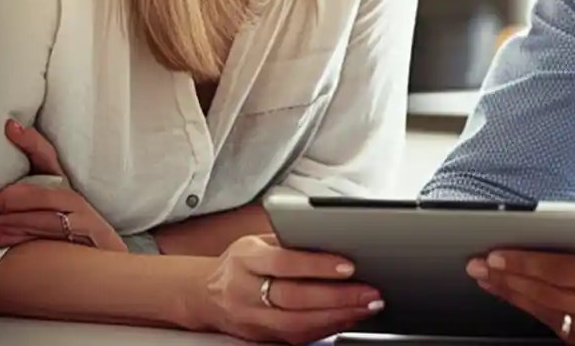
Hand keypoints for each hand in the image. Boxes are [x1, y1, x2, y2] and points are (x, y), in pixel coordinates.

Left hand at [0, 120, 126, 251]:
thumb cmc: (72, 232)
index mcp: (63, 184)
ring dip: (4, 220)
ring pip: (38, 215)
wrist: (106, 260)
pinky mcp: (86, 233)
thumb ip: (25, 195)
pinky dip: (15, 237)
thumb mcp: (51, 209)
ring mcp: (82, 215)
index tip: (8, 126)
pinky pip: (45, 235)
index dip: (30, 141)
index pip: (47, 155)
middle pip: (34, 193)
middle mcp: (73, 197)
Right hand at [186, 234, 384, 343]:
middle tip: (370, 292)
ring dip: (338, 316)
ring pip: (297, 323)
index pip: (284, 263)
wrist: (205, 295)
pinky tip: (348, 318)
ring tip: (367, 306)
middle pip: (294, 298)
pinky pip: (298, 336)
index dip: (317, 265)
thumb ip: (290, 241)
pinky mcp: (262, 337)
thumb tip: (336, 238)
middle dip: (337, 297)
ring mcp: (252, 319)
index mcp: (245, 259)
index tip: (349, 265)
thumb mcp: (257, 241)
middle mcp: (244, 291)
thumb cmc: (241, 262)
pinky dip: (328, 327)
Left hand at [468, 177, 574, 344]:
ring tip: (491, 283)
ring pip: (554, 319)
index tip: (497, 254)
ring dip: (518, 301)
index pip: (566, 273)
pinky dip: (541, 316)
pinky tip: (522, 301)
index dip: (527, 263)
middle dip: (510, 282)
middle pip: (551, 299)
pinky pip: (567, 334)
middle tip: (479, 267)